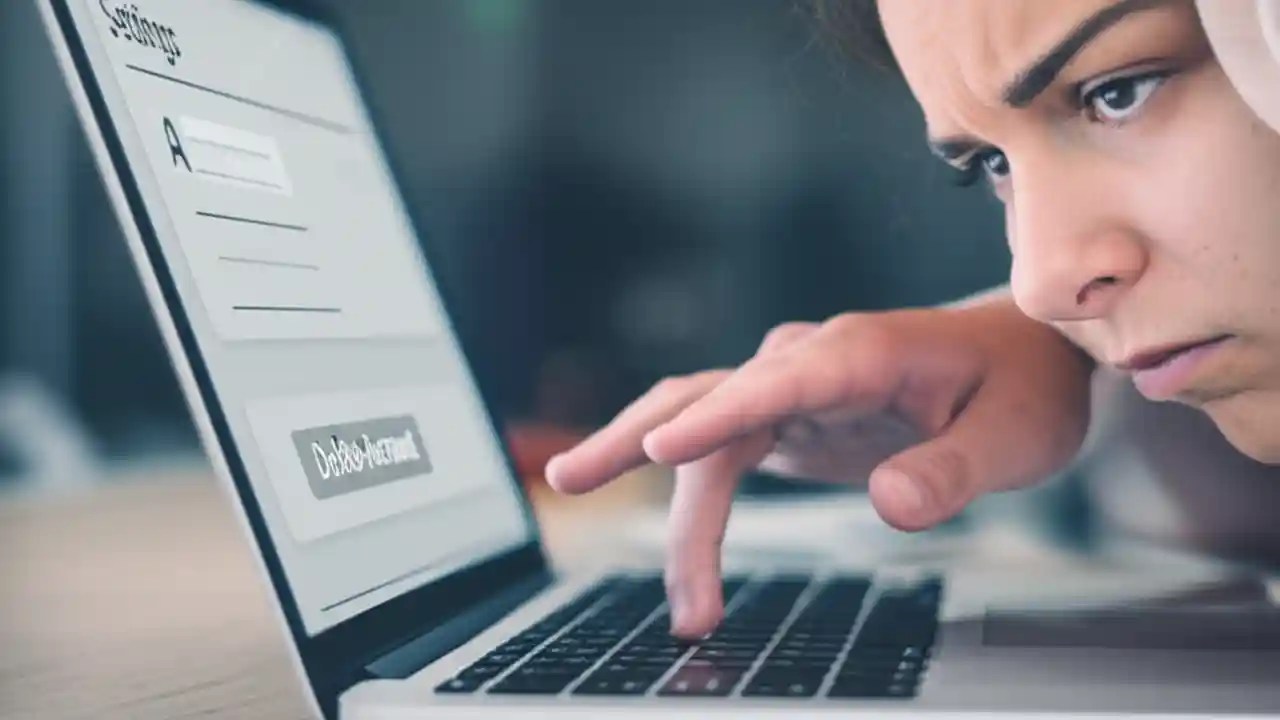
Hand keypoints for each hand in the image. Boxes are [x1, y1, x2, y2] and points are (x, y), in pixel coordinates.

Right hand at [545, 298, 1093, 637]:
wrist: (1021, 359)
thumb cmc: (1021, 386)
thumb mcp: (1013, 436)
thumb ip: (953, 469)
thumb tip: (888, 508)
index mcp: (860, 351)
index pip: (775, 381)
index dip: (716, 415)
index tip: (659, 450)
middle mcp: (808, 362)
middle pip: (704, 397)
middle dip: (635, 440)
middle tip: (571, 481)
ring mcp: (789, 387)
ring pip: (697, 427)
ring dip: (665, 497)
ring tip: (675, 598)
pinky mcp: (784, 417)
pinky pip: (719, 451)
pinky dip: (698, 506)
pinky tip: (693, 563)